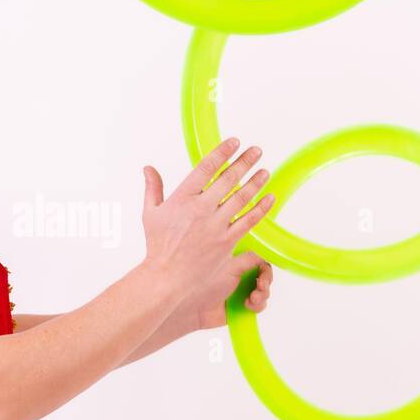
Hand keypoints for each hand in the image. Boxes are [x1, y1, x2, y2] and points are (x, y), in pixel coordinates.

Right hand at [140, 137, 274, 291]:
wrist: (167, 277)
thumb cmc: (158, 246)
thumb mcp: (150, 213)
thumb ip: (152, 188)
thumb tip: (148, 168)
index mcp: (182, 198)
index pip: (206, 167)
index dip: (222, 152)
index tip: (234, 142)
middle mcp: (201, 209)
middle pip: (228, 179)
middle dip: (244, 162)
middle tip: (256, 150)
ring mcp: (215, 226)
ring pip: (241, 198)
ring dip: (255, 182)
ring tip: (264, 171)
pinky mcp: (227, 242)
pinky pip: (249, 222)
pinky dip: (261, 209)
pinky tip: (270, 198)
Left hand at [177, 250, 274, 331]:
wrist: (193, 309)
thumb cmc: (205, 284)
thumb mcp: (231, 266)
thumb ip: (249, 258)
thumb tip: (264, 254)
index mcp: (237, 262)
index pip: (259, 259)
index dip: (264, 266)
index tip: (263, 272)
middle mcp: (241, 275)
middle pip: (264, 275)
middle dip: (266, 281)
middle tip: (260, 286)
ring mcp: (242, 291)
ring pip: (264, 291)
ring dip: (262, 295)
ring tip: (253, 298)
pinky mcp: (243, 306)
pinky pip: (259, 305)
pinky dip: (257, 306)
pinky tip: (247, 306)